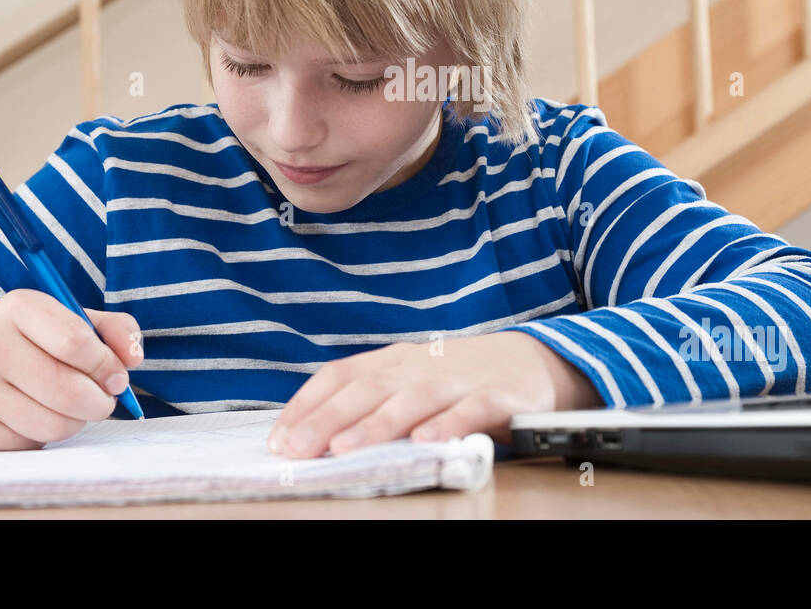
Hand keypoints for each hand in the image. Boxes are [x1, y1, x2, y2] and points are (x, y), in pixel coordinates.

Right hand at [0, 288, 142, 451]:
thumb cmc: (25, 342)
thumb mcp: (67, 319)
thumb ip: (113, 329)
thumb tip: (133, 358)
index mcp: (19, 308)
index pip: (76, 342)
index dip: (107, 366)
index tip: (117, 377)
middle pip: (68, 391)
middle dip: (99, 402)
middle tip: (102, 401)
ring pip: (53, 425)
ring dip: (75, 422)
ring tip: (68, 408)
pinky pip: (30, 445)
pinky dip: (43, 437)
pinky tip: (33, 418)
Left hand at [267, 330, 599, 457]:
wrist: (533, 361)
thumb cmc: (457, 380)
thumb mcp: (408, 380)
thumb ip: (368, 400)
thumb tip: (307, 435)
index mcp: (392, 361)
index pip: (340, 376)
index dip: (306, 405)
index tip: (277, 439)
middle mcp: (419, 367)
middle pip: (367, 389)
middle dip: (327, 420)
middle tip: (297, 450)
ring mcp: (458, 380)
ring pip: (412, 399)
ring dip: (377, 424)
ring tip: (347, 449)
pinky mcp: (497, 397)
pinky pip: (471, 409)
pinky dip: (449, 425)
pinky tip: (427, 442)